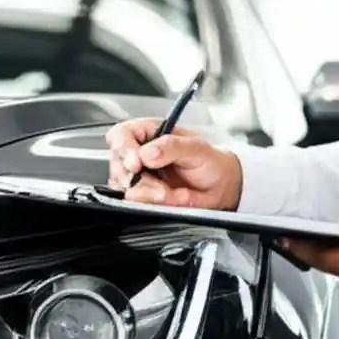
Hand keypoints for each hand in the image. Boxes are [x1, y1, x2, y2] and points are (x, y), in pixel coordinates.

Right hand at [105, 118, 242, 209]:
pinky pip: (135, 204)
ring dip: (149, 194)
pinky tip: (171, 198)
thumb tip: (147, 153)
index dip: (124, 149)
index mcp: (148, 133)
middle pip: (118, 165)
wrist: (220, 188)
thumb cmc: (209, 162)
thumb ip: (172, 146)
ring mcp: (138, 177)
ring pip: (124, 188)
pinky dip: (153, 204)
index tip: (136, 164)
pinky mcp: (141, 197)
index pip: (121, 135)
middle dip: (139, 180)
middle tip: (160, 187)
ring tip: (172, 193)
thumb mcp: (197, 148)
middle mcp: (138, 154)